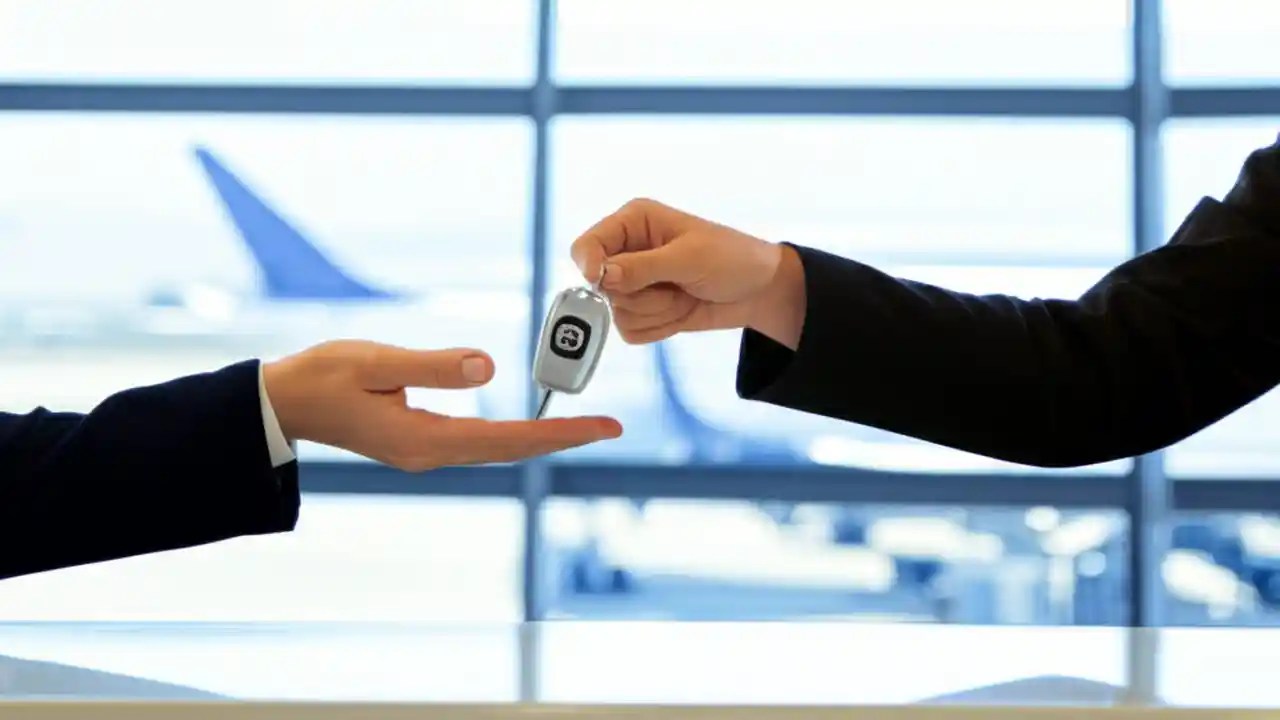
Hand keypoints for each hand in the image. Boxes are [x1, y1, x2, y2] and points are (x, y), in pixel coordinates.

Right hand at [262, 340, 621, 470]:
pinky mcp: (419, 441)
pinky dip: (513, 433)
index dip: (559, 431)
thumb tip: (488, 368)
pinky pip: (480, 441)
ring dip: (541, 437)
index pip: (508, 438)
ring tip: (583, 427)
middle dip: (563, 437)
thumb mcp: (375, 363)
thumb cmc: (323, 378)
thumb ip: (432, 366)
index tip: (601, 427)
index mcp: (425, 439)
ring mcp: (426, 451)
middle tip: (611, 428)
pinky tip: (530, 426)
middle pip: (512, 449)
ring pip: (498, 448)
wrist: (283, 404)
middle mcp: (431, 453)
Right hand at [570, 198, 805, 348]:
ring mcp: (635, 283)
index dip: (589, 265)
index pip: (588, 245)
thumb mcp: (689, 258)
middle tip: (674, 285)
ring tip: (684, 295)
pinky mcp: (645, 310)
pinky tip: (681, 311)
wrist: (759, 291)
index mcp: (634, 222)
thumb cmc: (731, 259)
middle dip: (639, 294)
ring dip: (655, 312)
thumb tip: (601, 276)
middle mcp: (628, 251)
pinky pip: (630, 331)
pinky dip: (659, 327)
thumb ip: (642, 266)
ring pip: (617, 313)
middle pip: (600, 286)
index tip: (602, 282)